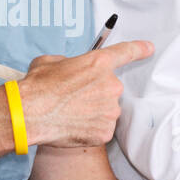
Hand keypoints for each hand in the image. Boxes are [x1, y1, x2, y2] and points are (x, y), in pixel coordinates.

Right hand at [18, 40, 153, 147]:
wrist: (30, 114)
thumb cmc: (38, 87)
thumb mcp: (51, 62)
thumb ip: (69, 63)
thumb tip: (71, 70)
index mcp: (98, 63)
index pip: (126, 52)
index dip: (140, 49)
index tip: (149, 48)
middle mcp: (110, 86)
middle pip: (110, 88)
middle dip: (95, 92)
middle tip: (74, 98)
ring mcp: (110, 110)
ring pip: (106, 110)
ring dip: (93, 111)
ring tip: (70, 114)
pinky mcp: (105, 131)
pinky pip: (101, 129)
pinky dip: (90, 129)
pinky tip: (72, 126)